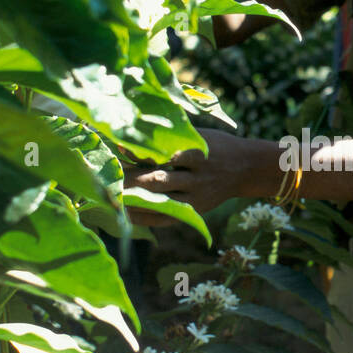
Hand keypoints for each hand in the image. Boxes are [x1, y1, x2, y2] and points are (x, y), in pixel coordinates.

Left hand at [124, 129, 264, 225]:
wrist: (247, 167)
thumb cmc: (216, 145)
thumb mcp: (198, 135)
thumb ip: (168, 138)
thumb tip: (126, 143)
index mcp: (198, 152)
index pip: (163, 154)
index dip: (138, 153)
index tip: (116, 149)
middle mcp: (198, 176)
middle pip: (159, 178)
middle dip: (131, 177)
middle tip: (106, 174)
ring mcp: (197, 196)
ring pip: (161, 198)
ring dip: (135, 197)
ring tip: (110, 193)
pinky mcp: (196, 210)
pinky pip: (167, 217)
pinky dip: (145, 216)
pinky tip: (126, 214)